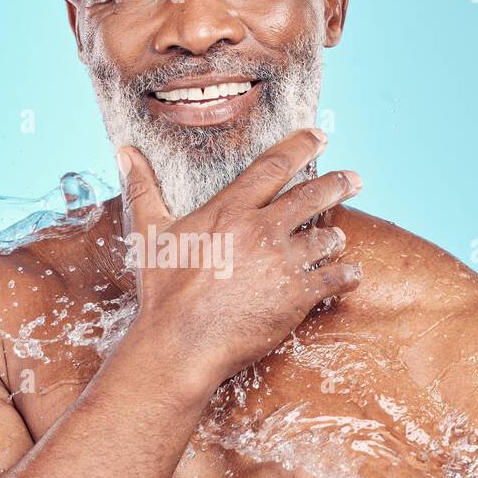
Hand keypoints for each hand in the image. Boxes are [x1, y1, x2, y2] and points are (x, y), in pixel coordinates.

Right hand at [115, 127, 362, 390]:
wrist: (181, 342)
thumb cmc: (162, 291)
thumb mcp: (148, 234)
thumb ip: (142, 188)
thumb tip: (124, 152)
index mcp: (229, 209)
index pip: (273, 166)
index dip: (299, 146)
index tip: (319, 134)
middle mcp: (262, 230)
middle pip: (312, 195)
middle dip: (337, 183)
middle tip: (354, 178)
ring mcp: (283, 263)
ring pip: (325, 239)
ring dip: (334, 238)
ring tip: (337, 239)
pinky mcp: (296, 296)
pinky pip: (335, 279)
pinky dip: (346, 276)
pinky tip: (351, 276)